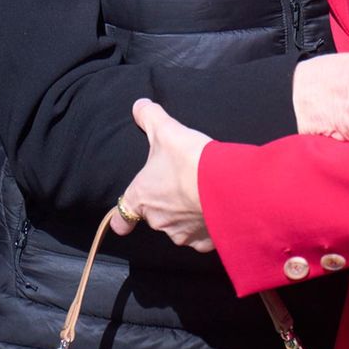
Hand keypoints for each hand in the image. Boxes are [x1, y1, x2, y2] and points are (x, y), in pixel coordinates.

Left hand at [109, 99, 213, 249]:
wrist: (227, 185)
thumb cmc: (191, 160)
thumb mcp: (166, 130)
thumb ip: (149, 116)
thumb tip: (139, 105)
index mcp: (142, 196)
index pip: (121, 218)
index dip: (122, 219)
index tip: (123, 221)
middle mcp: (158, 220)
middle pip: (156, 216)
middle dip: (167, 203)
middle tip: (183, 184)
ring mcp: (181, 234)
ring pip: (180, 227)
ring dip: (187, 215)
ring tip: (202, 195)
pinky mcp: (204, 243)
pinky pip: (202, 237)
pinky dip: (207, 226)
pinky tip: (216, 209)